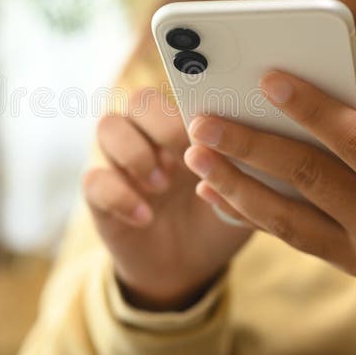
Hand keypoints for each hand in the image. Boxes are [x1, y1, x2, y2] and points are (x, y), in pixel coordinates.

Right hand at [83, 88, 251, 310]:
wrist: (186, 270)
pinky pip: (93, 179)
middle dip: (162, 123)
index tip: (212, 127)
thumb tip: (261, 142)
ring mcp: (121, 163)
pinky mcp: (99, 195)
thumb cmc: (217, 222)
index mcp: (184, 127)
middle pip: (139, 99)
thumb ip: (247, 170)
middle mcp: (149, 136)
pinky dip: (120, 195)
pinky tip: (145, 217)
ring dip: (136, 153)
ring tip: (162, 185)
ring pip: (107, 126)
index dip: (192, 100)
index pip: (178, 86)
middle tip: (186, 155)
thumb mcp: (241, 198)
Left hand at [183, 71, 355, 280]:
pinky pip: (285, 236)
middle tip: (203, 120)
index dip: (313, 110)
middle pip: (308, 178)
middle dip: (251, 146)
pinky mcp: (337, 260)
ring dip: (233, 184)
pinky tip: (210, 189)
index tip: (268, 78)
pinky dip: (244, 213)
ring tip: (194, 155)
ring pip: (285, 218)